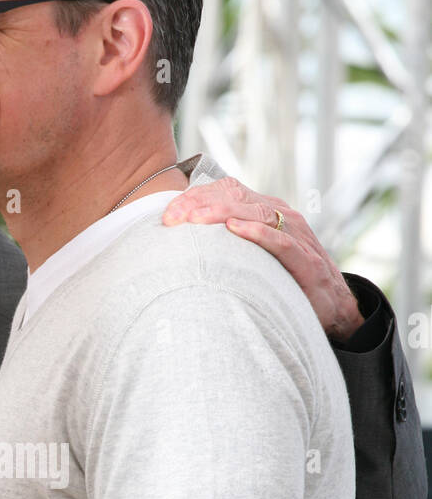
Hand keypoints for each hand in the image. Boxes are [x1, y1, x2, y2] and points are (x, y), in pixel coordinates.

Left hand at [162, 176, 364, 342]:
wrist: (332, 307)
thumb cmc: (285, 281)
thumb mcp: (252, 257)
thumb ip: (226, 245)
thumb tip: (183, 246)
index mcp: (265, 211)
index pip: (226, 191)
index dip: (196, 197)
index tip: (168, 214)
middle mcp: (280, 216)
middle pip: (236, 197)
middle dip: (200, 204)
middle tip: (172, 217)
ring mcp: (296, 235)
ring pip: (255, 213)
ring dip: (221, 213)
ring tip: (194, 218)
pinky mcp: (306, 260)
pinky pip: (281, 241)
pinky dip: (257, 234)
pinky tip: (234, 230)